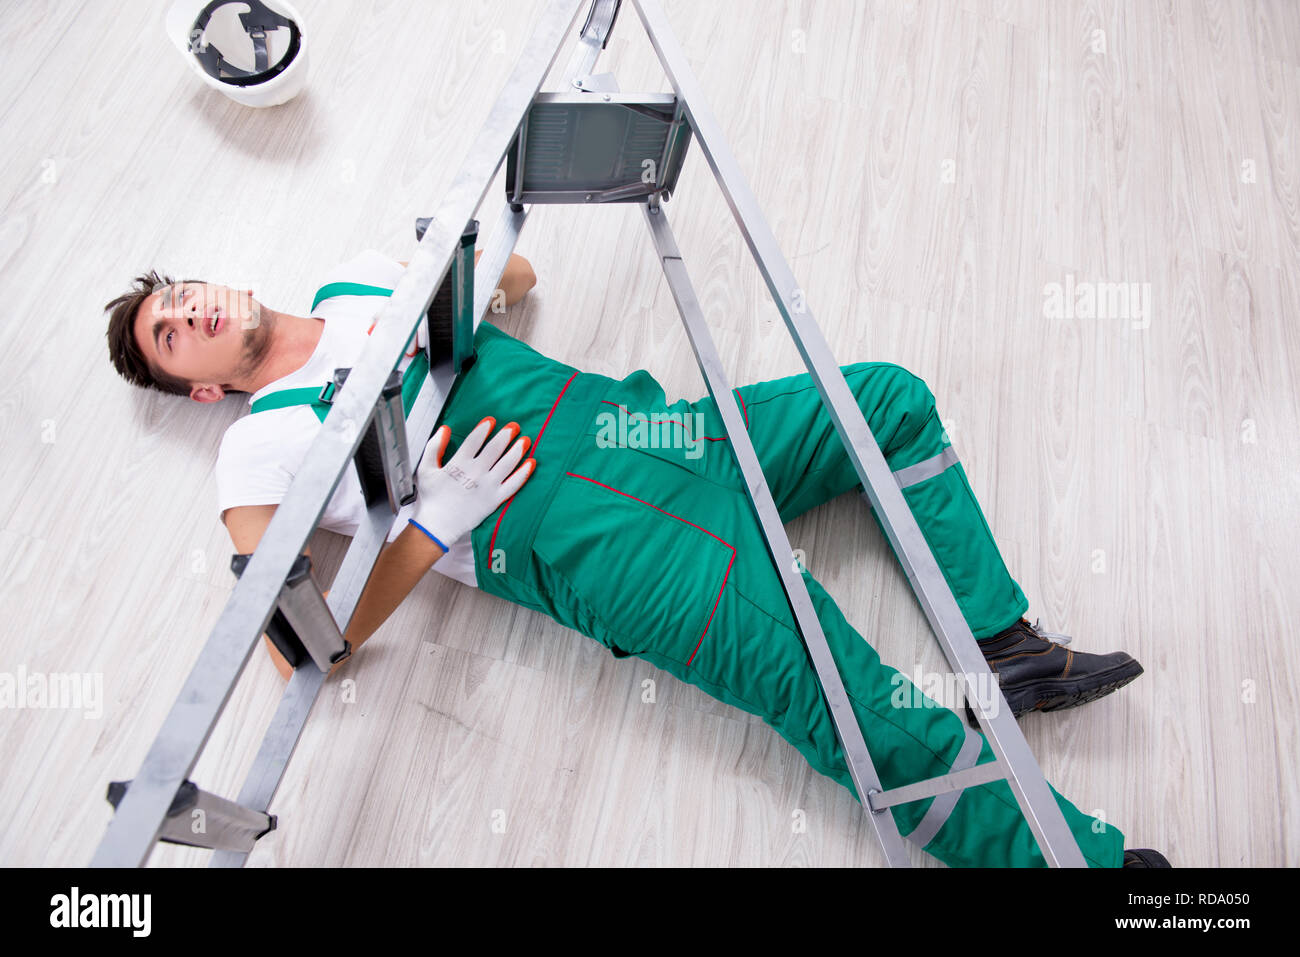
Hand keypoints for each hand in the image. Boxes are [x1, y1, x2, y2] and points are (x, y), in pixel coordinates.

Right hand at [409, 416, 534, 549]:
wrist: (438, 525)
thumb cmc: (432, 499)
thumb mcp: (425, 469)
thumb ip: (434, 447)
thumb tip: (445, 430)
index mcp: (459, 463)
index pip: (475, 440)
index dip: (484, 428)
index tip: (491, 421)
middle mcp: (476, 472)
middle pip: (495, 448)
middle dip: (506, 435)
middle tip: (514, 427)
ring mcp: (488, 486)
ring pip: (507, 463)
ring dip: (518, 450)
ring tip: (525, 440)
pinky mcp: (495, 499)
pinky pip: (514, 484)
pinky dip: (524, 473)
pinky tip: (531, 464)